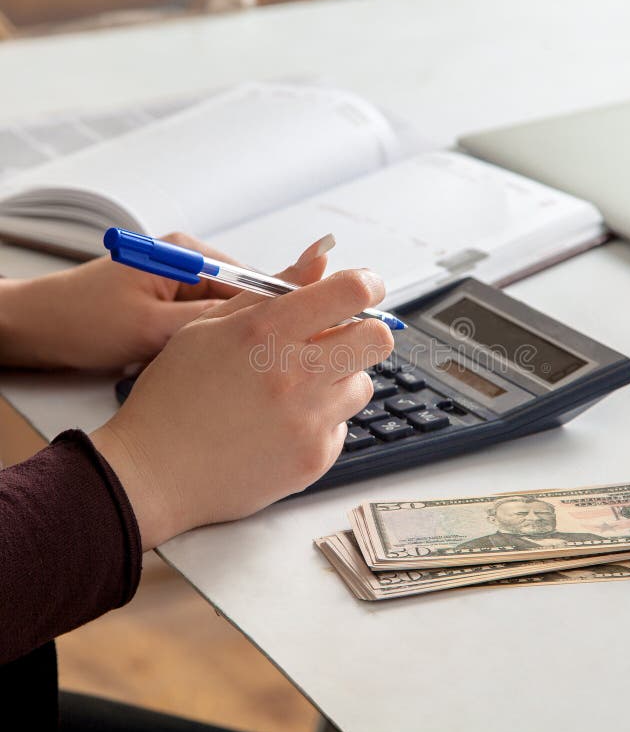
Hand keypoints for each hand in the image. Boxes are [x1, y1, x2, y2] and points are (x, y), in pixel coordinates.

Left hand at [0, 232, 333, 370]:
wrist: (32, 329)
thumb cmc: (82, 321)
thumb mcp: (154, 329)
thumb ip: (217, 321)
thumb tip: (274, 317)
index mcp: (190, 255)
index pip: (258, 281)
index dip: (291, 307)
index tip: (324, 329)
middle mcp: (192, 265)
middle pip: (252, 300)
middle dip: (266, 331)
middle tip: (279, 364)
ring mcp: (184, 287)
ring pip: (235, 319)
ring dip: (240, 344)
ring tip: (247, 372)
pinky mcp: (174, 308)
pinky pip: (213, 329)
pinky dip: (220, 350)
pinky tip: (223, 372)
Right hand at [90, 266, 393, 549]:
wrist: (152, 474)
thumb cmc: (174, 396)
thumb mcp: (209, 327)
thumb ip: (272, 289)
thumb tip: (321, 256)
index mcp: (266, 332)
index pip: (351, 292)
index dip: (367, 285)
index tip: (364, 289)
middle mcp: (295, 374)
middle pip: (376, 338)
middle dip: (364, 332)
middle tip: (336, 339)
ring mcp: (309, 421)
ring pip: (362, 384)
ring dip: (339, 380)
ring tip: (294, 390)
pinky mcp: (314, 458)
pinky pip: (341, 426)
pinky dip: (321, 420)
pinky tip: (281, 425)